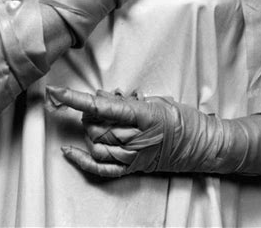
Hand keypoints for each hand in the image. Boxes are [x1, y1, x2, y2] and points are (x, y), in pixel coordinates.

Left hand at [46, 85, 223, 176]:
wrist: (204, 146)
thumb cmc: (184, 119)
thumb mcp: (157, 100)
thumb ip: (127, 100)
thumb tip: (102, 97)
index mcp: (143, 116)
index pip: (101, 106)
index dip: (75, 99)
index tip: (56, 91)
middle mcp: (136, 138)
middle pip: (95, 126)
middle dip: (89, 113)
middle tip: (101, 104)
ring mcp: (133, 157)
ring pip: (96, 145)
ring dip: (90, 131)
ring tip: (103, 121)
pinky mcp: (133, 169)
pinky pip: (101, 170)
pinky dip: (81, 161)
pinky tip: (69, 152)